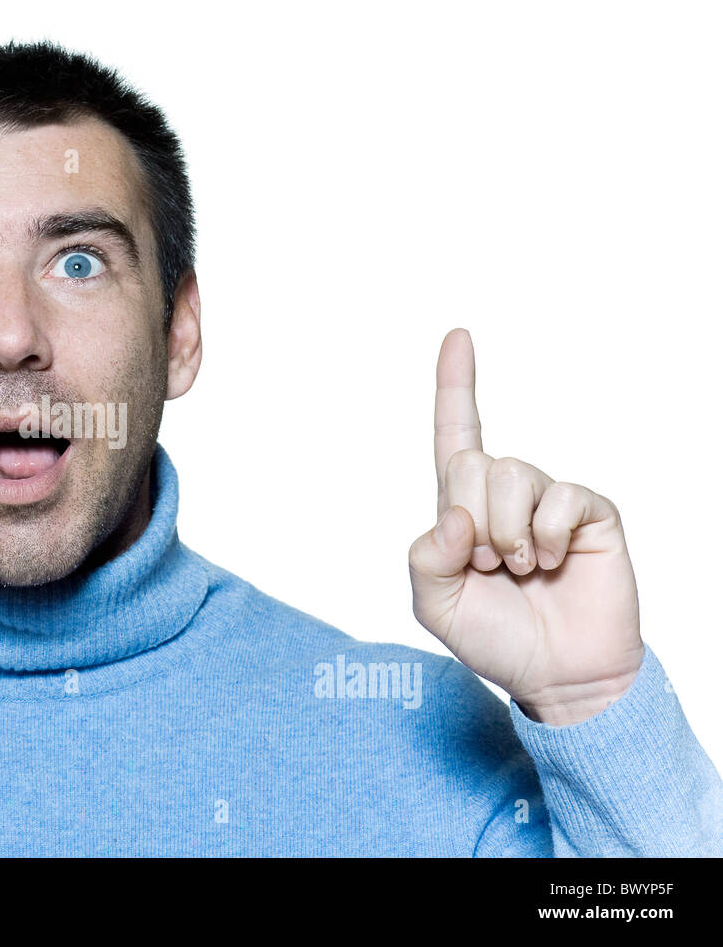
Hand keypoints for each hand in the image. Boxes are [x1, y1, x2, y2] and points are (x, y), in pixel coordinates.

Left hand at [407, 329, 644, 724]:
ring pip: (510, 473)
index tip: (458, 335)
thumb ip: (424, 558)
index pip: (456, 434)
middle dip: (471, 520)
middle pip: (471, 459)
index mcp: (463, 508)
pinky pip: (559, 496)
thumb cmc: (496, 639)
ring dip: (506, 532)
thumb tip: (454, 515)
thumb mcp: (435, 605)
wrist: (557, 677)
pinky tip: (551, 563)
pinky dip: (545, 536)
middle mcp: (504, 494)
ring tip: (520, 569)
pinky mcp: (589, 511)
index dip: (456, 385)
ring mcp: (548, 500)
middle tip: (491, 566)